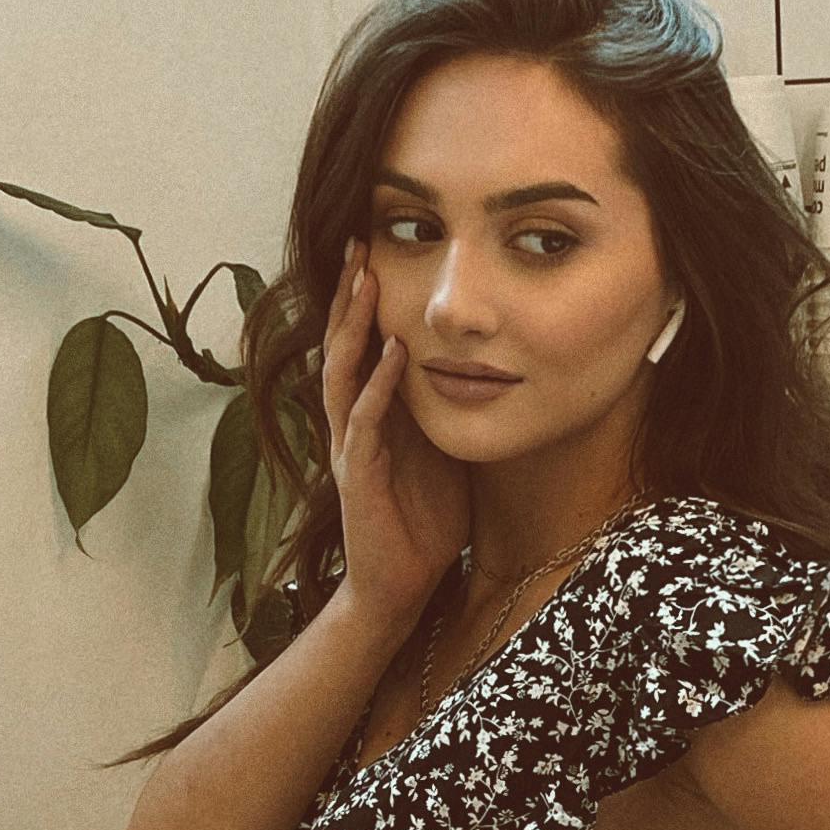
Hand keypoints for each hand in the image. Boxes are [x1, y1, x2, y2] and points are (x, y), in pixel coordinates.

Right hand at [320, 240, 466, 636]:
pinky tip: (394, 353)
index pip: (364, 343)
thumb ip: (450, 411)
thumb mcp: (446, 451)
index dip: (365, 299)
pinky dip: (379, 385)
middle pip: (344, 345)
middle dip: (349, 295)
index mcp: (376, 414)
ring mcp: (351, 447)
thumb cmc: (425, 522)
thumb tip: (487, 369)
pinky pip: (365, 422)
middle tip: (356, 242)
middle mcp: (354, 423)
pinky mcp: (357, 476)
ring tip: (365, 281)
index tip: (376, 248)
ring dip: (354, 326)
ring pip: (343, 373)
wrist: (400, 587)